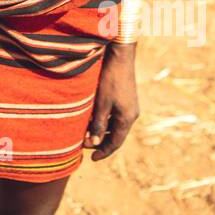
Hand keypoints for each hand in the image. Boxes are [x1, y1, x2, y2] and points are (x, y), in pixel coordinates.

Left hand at [84, 44, 138, 159]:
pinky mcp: (125, 98)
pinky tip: (93, 117)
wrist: (120, 56)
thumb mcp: (101, 103)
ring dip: (101, 130)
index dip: (103, 152)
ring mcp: (129, 105)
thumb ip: (98, 124)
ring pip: (114, 125)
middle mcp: (131, 114)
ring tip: (85, 132)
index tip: (92, 159)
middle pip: (115, 135)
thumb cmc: (110, 79)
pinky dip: (104, 120)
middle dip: (100, 141)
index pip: (115, 142)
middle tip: (84, 145)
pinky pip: (115, 115)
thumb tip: (93, 143)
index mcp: (127, 119)